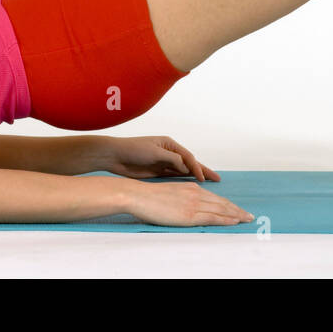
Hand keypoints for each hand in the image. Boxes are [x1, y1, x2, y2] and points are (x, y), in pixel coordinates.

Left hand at [99, 135, 221, 181]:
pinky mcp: (157, 172)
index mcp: (169, 144)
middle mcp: (169, 153)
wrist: (115, 156)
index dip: (197, 168)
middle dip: (202, 171)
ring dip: (195, 177)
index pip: (188, 157)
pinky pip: (174, 177)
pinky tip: (191, 187)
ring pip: (183, 171)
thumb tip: (186, 168)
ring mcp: (163, 163)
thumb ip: (172, 159)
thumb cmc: (133, 149)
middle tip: (217, 179)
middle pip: (189, 163)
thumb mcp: (155, 152)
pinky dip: (183, 181)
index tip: (203, 179)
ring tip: (209, 184)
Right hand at [123, 178, 253, 226]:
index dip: (228, 204)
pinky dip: (226, 219)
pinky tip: (234, 221)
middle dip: (237, 210)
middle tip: (249, 215)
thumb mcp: (170, 193)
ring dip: (236, 214)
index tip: (237, 209)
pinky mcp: (190, 214)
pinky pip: (213, 217)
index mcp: (191, 188)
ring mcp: (194, 204)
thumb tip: (187, 206)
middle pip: (222, 203)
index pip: (215, 198)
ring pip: (221, 209)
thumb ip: (182, 198)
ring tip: (247, 219)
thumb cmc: (149, 197)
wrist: (139, 195)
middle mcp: (196, 194)